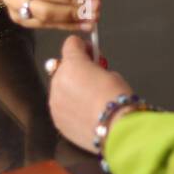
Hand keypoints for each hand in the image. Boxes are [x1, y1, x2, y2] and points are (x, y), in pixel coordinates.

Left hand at [48, 35, 134, 152]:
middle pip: (63, 67)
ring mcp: (55, 102)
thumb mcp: (112, 74)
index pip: (71, 44)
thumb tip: (93, 73)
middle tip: (92, 78)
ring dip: (71, 89)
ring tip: (89, 99)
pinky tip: (85, 113)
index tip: (90, 53)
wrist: (117, 129)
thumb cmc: (118, 100)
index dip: (83, 46)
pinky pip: (61, 107)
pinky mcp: (57, 120)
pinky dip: (70, 107)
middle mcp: (59, 81)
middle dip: (76, 70)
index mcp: (73, 65)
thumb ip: (96, 69)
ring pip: (60, 88)